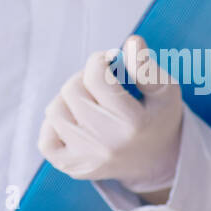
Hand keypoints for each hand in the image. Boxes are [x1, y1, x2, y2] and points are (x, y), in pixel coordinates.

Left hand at [38, 35, 185, 194]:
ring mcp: (87, 158)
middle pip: (71, 90)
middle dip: (84, 79)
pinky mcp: (72, 167)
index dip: (100, 60)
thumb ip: (146, 66)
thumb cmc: (157, 118)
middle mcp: (108, 144)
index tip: (109, 62)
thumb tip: (131, 42)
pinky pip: (45, 140)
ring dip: (68, 100)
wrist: (156, 161)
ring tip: (88, 102)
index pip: (96, 76)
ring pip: (55, 111)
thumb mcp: (165, 90)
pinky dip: (54, 126)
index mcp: (133, 123)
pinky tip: (75, 122)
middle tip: (100, 84)